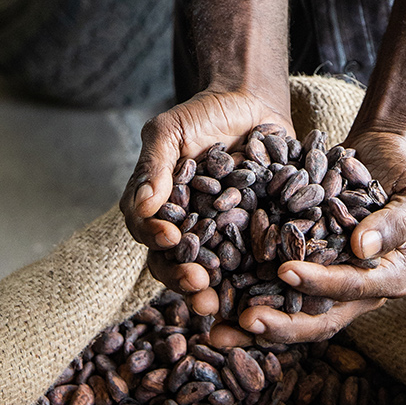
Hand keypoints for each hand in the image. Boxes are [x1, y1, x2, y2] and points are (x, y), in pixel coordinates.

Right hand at [120, 88, 291, 315]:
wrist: (251, 102)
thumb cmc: (202, 114)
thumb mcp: (170, 131)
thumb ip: (155, 166)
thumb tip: (144, 206)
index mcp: (160, 208)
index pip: (147, 232)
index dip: (155, 239)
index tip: (170, 238)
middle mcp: (187, 228)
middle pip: (176, 263)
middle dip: (183, 278)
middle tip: (197, 284)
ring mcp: (220, 235)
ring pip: (211, 271)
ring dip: (213, 291)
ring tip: (220, 302)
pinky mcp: (253, 235)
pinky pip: (251, 261)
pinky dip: (252, 277)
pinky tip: (260, 284)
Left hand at [207, 128, 405, 347]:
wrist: (380, 154)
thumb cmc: (403, 171)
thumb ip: (396, 221)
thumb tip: (364, 247)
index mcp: (390, 279)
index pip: (352, 288)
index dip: (320, 283)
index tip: (285, 271)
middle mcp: (360, 292)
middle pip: (320, 318)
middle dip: (281, 323)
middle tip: (244, 320)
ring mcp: (330, 285)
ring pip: (293, 314)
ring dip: (256, 325)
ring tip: (216, 329)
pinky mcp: (307, 271)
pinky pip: (277, 291)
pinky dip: (248, 295)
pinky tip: (216, 299)